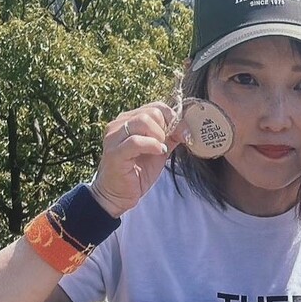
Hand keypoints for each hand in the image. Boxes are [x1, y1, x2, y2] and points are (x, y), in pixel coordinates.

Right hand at [90, 102, 179, 216]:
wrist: (119, 194)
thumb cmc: (138, 171)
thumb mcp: (159, 151)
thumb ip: (171, 137)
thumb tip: (186, 128)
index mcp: (128, 120)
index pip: (155, 107)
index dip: (172, 118)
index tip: (183, 132)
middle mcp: (118, 125)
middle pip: (151, 112)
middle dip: (166, 127)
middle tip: (167, 143)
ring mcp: (114, 138)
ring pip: (142, 121)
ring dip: (159, 136)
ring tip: (160, 149)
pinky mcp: (115, 153)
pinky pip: (135, 141)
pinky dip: (152, 145)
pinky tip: (158, 152)